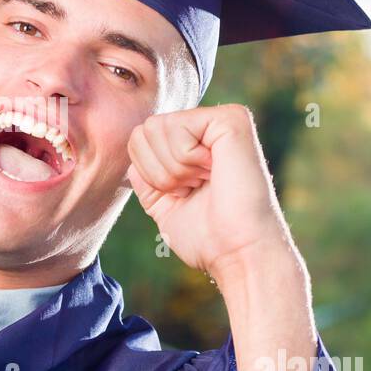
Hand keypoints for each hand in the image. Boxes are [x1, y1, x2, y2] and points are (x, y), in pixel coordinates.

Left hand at [126, 104, 291, 278]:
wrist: (237, 252)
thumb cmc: (209, 238)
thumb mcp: (166, 208)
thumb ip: (148, 183)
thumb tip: (132, 165)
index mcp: (195, 146)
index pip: (139, 139)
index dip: (150, 175)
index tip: (184, 194)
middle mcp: (208, 127)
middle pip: (143, 130)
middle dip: (159, 171)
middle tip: (194, 188)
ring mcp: (221, 120)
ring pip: (155, 127)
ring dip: (173, 168)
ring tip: (205, 181)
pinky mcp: (230, 119)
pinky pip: (176, 126)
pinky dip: (186, 158)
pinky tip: (213, 170)